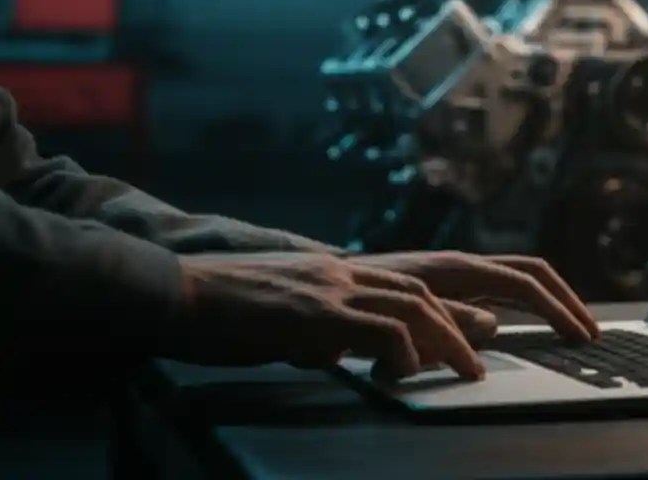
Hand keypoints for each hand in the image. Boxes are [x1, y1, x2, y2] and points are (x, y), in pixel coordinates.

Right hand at [169, 253, 484, 381]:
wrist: (170, 292)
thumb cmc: (214, 313)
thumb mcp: (277, 318)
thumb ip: (313, 327)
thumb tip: (332, 351)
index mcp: (331, 272)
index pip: (402, 284)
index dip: (438, 310)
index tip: (467, 335)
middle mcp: (337, 272)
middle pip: (418, 292)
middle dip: (457, 327)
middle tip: (477, 365)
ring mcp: (327, 289)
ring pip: (411, 307)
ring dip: (446, 341)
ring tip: (467, 373)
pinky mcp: (313, 314)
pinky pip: (378, 330)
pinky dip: (402, 352)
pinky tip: (403, 374)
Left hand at [349, 251, 600, 341]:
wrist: (318, 288)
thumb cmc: (356, 304)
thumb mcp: (397, 315)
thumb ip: (444, 319)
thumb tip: (492, 323)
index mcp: (455, 269)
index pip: (524, 284)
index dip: (557, 309)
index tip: (580, 336)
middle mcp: (460, 265)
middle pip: (530, 273)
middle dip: (564, 301)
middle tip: (589, 333)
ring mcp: (455, 273)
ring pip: (516, 281)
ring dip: (545, 304)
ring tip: (568, 331)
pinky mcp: (445, 287)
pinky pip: (495, 294)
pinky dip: (521, 307)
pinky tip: (527, 328)